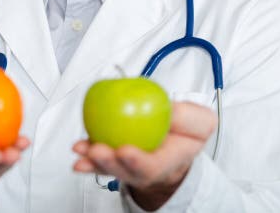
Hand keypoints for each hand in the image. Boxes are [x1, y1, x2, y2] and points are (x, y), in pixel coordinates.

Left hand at [72, 102, 216, 210]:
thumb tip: (170, 109)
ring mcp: (126, 166)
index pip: (152, 166)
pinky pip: (98, 158)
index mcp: (167, 162)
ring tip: (82, 149)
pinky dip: (86, 154)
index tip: (125, 151)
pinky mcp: (113, 160)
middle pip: (124, 170)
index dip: (137, 161)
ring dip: (92, 159)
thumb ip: (190, 117)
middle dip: (107, 163)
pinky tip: (79, 147)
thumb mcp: (201, 123)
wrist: (177, 143)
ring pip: (107, 166)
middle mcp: (143, 169)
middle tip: (96, 150)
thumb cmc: (186, 134)